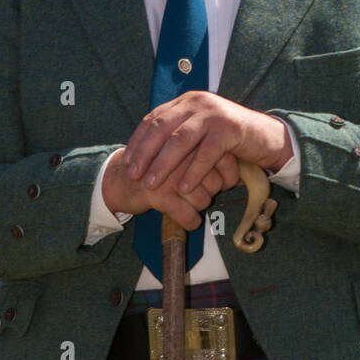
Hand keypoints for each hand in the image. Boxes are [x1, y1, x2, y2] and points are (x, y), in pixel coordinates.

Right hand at [103, 148, 238, 232]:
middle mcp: (181, 154)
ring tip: (189, 202)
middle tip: (200, 192)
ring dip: (199, 207)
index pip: (225, 157)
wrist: (120, 180)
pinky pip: (187, 215)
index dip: (229, 174)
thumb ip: (205, 155)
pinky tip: (188, 218)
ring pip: (203, 200)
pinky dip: (190, 221)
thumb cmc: (157, 166)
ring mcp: (170, 174)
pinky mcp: (158, 194)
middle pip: (216, 181)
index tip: (224, 182)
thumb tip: (239, 175)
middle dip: (212, 192)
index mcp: (188, 138)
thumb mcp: (181, 154)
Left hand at [119, 91, 292, 195]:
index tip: (126, 162)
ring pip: (180, 140)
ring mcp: (213, 114)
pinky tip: (184, 189)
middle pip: (161, 127)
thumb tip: (144, 154)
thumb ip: (177, 134)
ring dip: (163, 164)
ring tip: (151, 184)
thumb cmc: (228, 139)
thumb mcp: (199, 131)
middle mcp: (197, 102)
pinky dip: (193, 172)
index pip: (153, 118)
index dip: (138, 141)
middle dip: (144, 153)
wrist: (265, 136)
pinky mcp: (229, 128)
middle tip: (133, 175)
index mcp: (186, 101)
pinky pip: (206, 153)